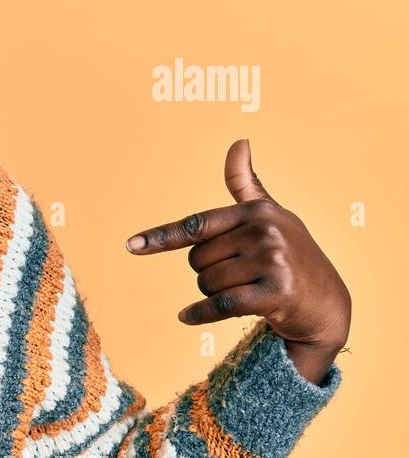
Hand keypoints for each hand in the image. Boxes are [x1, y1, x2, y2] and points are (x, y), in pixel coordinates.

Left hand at [124, 140, 350, 382]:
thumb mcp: (270, 215)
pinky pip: (219, 305)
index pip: (196, 225)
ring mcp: (273, 261)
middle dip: (207, 272)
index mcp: (257, 211)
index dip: (160, 237)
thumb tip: (240, 141)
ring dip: (212, 293)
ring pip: (207, 284)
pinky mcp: (277, 292)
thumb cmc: (290, 253)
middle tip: (237, 276)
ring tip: (242, 290)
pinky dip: (198, 314)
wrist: (326, 302)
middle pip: (197, 260)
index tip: (130, 245)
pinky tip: (186, 317)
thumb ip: (247, 185)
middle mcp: (265, 232)